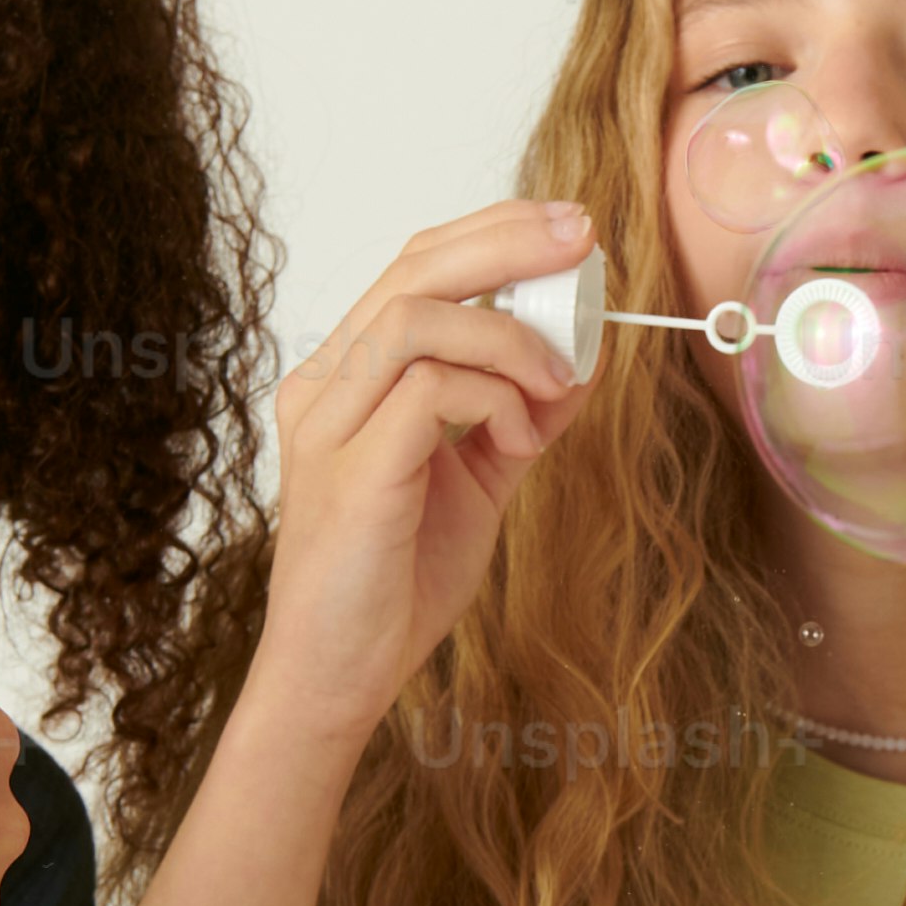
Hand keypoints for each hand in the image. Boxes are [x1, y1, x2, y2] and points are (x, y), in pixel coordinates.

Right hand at [246, 200, 589, 750]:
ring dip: (512, 340)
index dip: (493, 235)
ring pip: (421, 318)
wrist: (340, 675)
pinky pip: (430, 387)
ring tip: (556, 385)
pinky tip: (519, 439)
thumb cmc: (394, 585)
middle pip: (412, 268)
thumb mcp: (476, 485)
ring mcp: (329, 424)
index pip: (413, 270)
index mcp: (344, 380)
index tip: (568, 231)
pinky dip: (496, 400)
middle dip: (509, 242)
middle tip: (582, 240)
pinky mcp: (353, 468)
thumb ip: (516, 420)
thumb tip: (579, 363)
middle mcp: (324, 386)